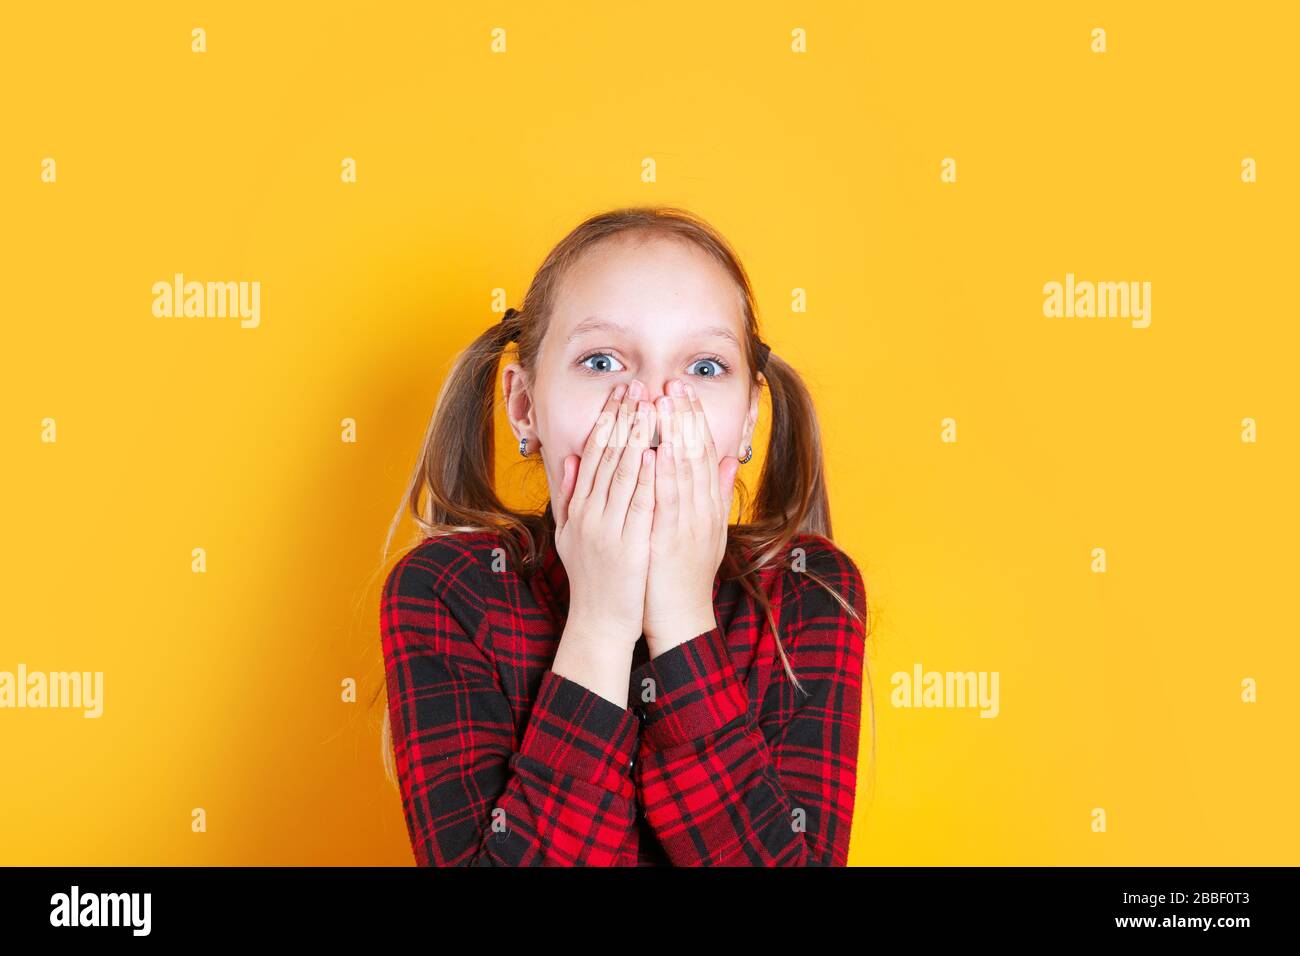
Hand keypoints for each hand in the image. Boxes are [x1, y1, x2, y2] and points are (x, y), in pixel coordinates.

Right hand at [549, 380, 657, 648]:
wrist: (598, 621)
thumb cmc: (591, 578)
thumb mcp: (571, 534)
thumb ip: (571, 496)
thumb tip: (570, 459)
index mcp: (579, 508)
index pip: (593, 453)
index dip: (607, 420)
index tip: (621, 392)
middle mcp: (590, 514)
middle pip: (607, 456)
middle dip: (623, 418)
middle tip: (637, 385)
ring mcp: (608, 529)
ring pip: (623, 474)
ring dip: (637, 438)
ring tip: (649, 407)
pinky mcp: (628, 546)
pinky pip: (638, 506)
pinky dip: (645, 479)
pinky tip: (654, 454)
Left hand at [642, 378, 740, 655]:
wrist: (679, 615)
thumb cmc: (686, 573)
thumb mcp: (708, 529)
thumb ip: (716, 494)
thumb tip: (727, 459)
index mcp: (708, 505)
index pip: (704, 452)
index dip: (695, 419)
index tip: (683, 391)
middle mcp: (702, 510)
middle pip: (696, 454)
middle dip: (685, 417)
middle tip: (674, 384)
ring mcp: (688, 524)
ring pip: (683, 472)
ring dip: (673, 435)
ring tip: (664, 403)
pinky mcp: (671, 540)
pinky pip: (667, 502)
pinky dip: (663, 476)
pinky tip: (656, 451)